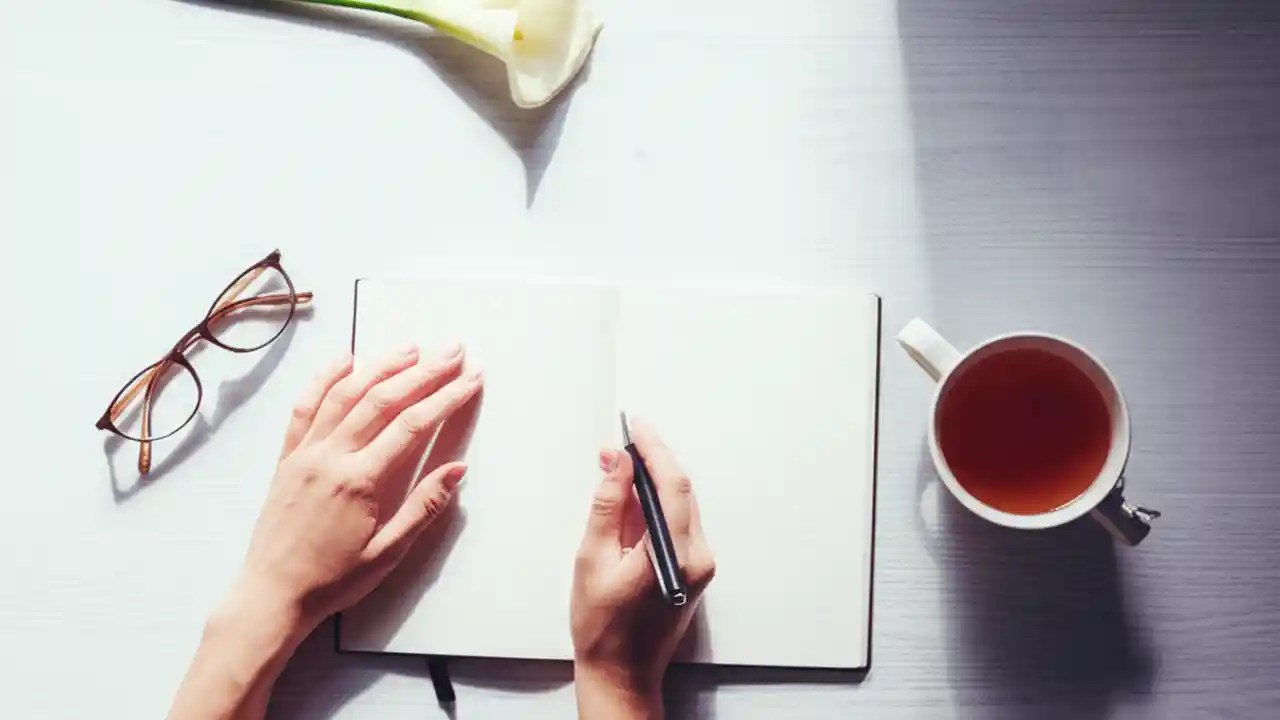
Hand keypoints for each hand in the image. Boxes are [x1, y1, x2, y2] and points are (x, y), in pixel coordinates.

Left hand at [170, 344, 482, 719]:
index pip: (411, 426)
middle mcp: (330, 457)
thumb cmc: (332, 581)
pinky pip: (305, 408)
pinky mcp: (287, 458)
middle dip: (423, 372)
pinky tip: (345, 361)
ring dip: (380, 366)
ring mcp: (305, 453)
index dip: (445, 398)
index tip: (470, 379)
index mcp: (358, 481)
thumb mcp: (388, 553)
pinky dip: (325, 379)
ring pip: (345, 395)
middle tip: (452, 351)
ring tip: (410, 348)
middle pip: (382, 400)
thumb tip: (458, 469)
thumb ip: (423, 507)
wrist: (272, 595)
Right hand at [570, 421, 716, 718]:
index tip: (635, 426)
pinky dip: (655, 506)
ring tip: (617, 467)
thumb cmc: (603, 628)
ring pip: (680, 505)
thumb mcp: (593, 559)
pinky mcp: (694, 568)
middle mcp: (698, 557)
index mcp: (676, 556)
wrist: (622, 674)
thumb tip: (617, 463)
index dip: (654, 449)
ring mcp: (700, 564)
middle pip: (681, 491)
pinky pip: (678, 523)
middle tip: (620, 443)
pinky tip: (630, 499)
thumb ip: (608, 506)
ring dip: (651, 483)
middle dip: (650, 461)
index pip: (673, 485)